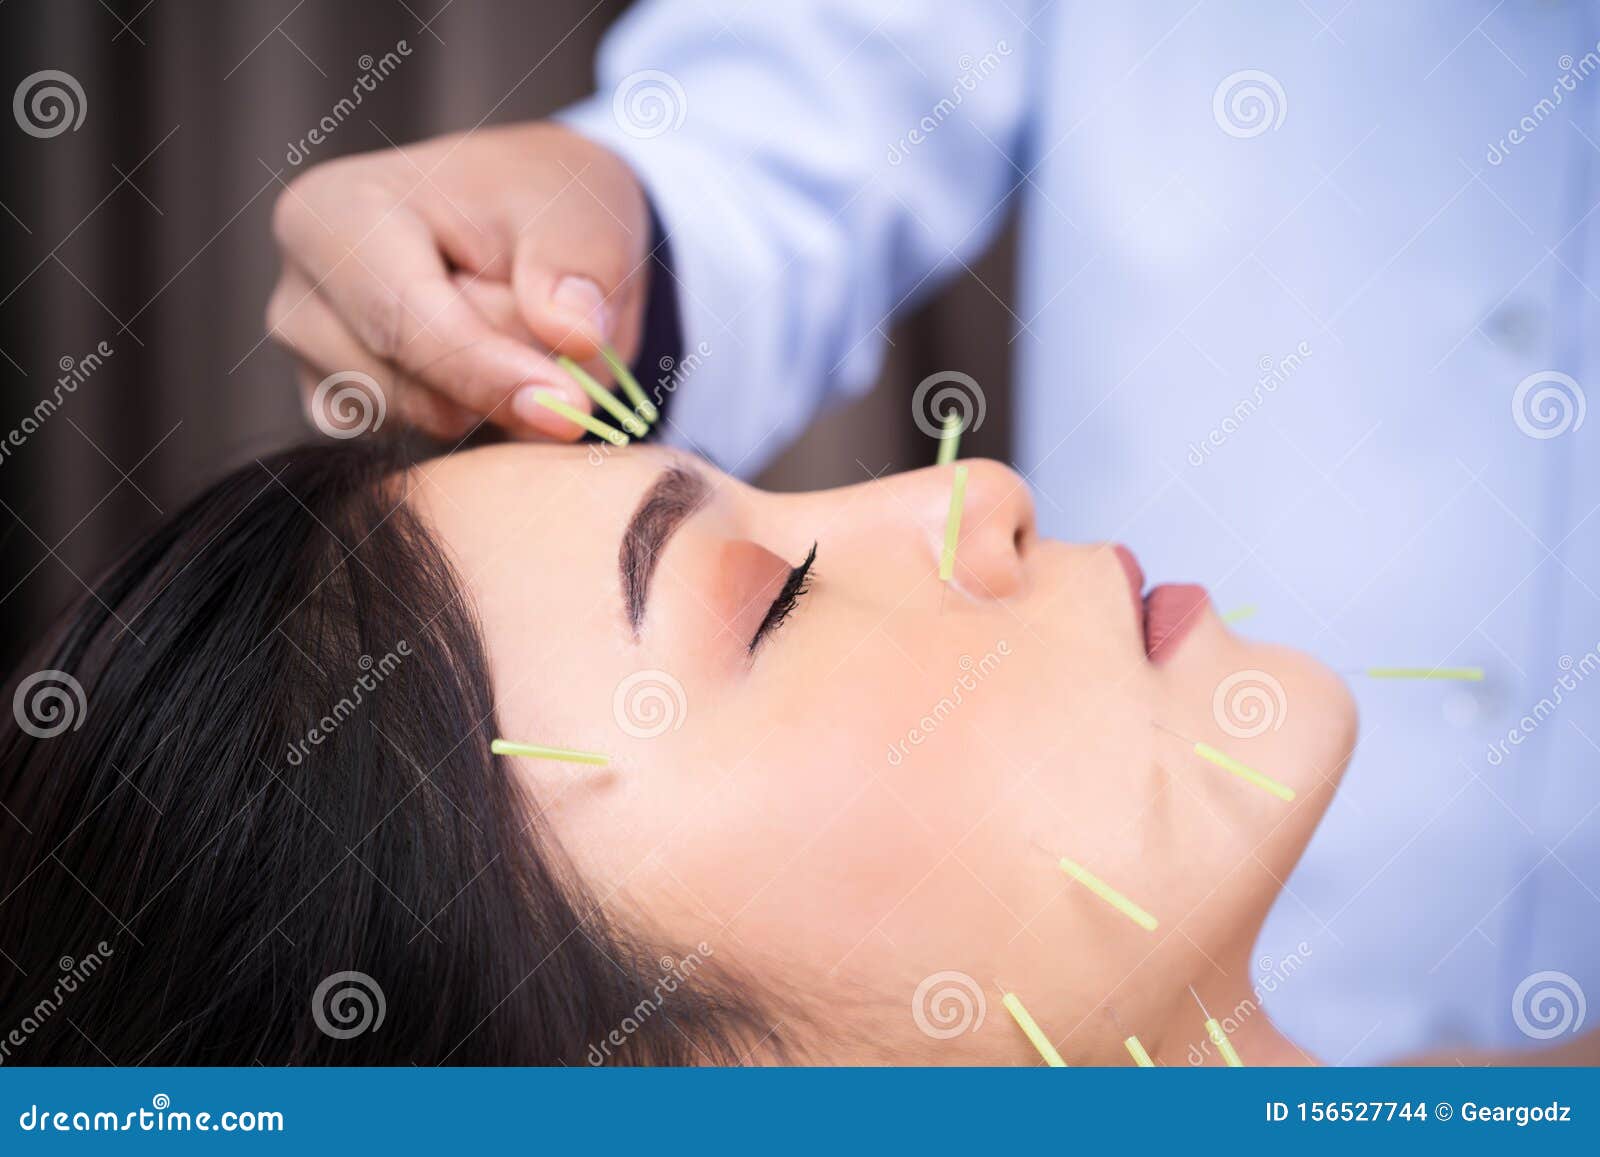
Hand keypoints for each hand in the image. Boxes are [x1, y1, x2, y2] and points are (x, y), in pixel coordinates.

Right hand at [267, 122, 650, 439]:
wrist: (523, 222)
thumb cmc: (541, 203)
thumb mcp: (578, 207)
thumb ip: (577, 267)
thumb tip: (575, 334)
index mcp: (332, 215)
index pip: (402, 319)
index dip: (489, 371)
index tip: (570, 403)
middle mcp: (300, 296)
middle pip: (412, 387)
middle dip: (503, 377)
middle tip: (564, 328)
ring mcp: (311, 363)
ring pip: (422, 427)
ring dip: (496, 401)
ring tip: (522, 331)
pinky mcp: (340, 411)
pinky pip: (419, 451)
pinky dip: (476, 424)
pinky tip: (494, 368)